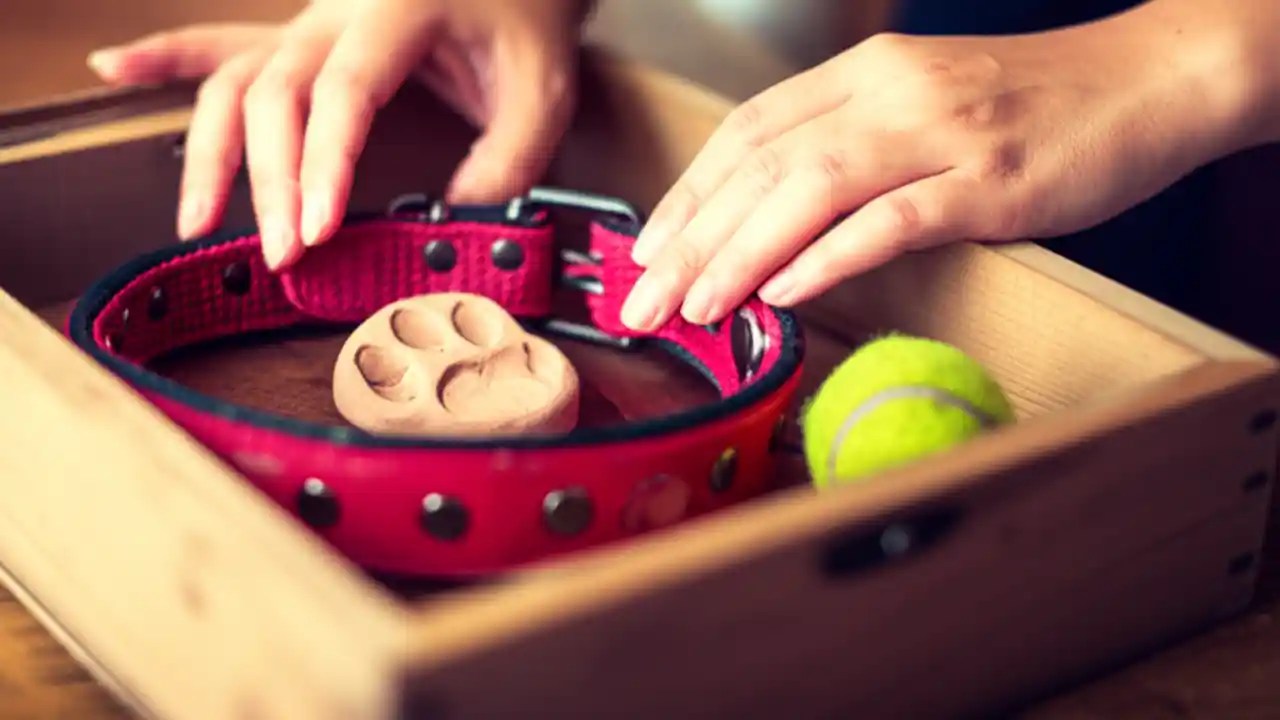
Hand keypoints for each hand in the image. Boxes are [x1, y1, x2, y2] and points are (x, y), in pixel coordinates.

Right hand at [87, 0, 590, 270]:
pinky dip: (169, 56)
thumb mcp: (543, 89)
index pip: (345, 91)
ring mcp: (313, 19)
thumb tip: (451, 222)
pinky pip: (227, 42)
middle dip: (269, 178)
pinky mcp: (305, 34)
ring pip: (238, 76)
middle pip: (276, 91)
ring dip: (212, 149)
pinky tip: (118, 68)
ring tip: (194, 217)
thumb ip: (507, 158)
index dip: (324, 164)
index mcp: (398, 10)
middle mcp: (340, 10)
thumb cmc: (526, 19)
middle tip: (281, 252)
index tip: (315, 229)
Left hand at [618, 9, 1245, 331]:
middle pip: (762, 165)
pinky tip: (787, 294)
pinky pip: (894, 219)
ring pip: (811, 190)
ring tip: (695, 307)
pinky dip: (833, 256)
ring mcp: (941, 133)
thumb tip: (773, 217)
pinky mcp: (991, 180)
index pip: (748, 133)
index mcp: (864, 74)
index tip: (647, 250)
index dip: (688, 194)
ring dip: (742, 254)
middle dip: (691, 238)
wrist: (1147, 80)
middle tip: (641, 301)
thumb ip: (851, 144)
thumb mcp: (923, 103)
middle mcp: (889, 94)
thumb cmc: (1032, 104)